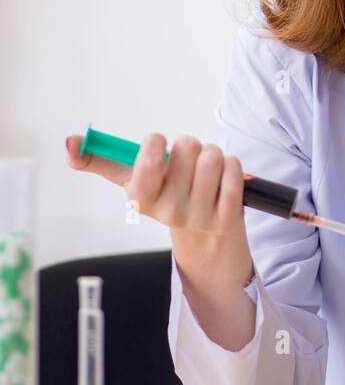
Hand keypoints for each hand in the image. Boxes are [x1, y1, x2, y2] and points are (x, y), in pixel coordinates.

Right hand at [65, 132, 252, 291]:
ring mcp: (199, 217)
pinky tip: (225, 179)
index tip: (158, 143)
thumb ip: (102, 161)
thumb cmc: (168, 196)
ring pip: (212, 157)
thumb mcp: (134, 180)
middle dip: (190, 145)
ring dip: (213, 153)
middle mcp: (168, 212)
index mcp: (141, 199)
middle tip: (188, 160)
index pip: (143, 166)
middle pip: (186, 147)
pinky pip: (234, 172)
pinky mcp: (227, 218)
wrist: (206, 241)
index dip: (154, 146)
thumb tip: (70, 143)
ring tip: (208, 167)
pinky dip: (233, 167)